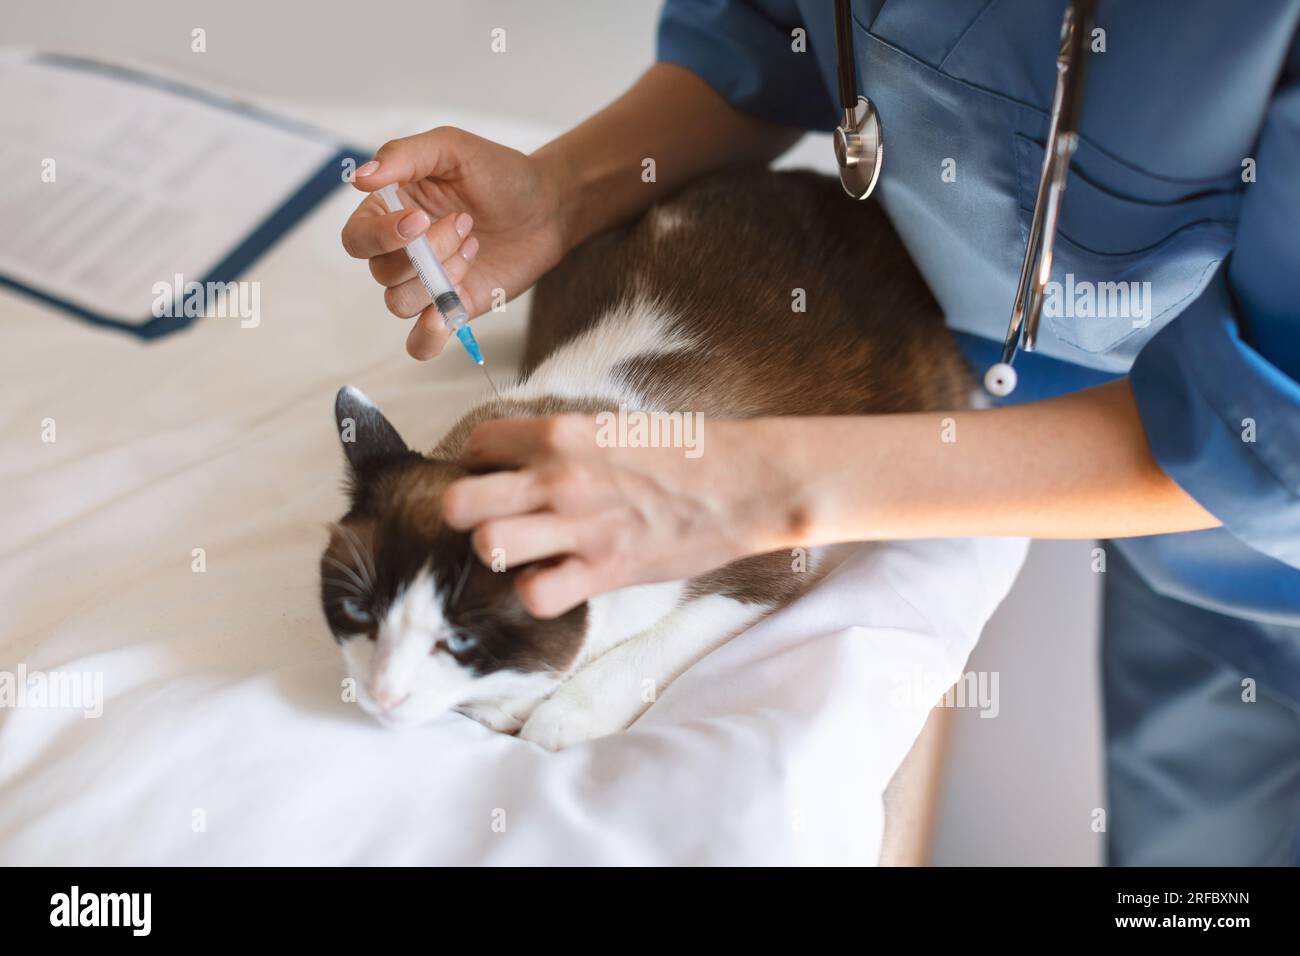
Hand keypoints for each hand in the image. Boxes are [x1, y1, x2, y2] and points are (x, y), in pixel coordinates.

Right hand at [342, 127, 568, 358]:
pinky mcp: (451, 309)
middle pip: (381, 273)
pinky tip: (448, 313)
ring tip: (473, 248)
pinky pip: (419, 343)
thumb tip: (358, 176)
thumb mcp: (451, 147)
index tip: (421, 219)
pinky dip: (426, 336)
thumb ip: (403, 155)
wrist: (547, 206)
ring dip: (440, 279)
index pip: (356, 239)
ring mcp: (425, 284)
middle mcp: (400, 252)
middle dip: (426, 253)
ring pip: (400, 303)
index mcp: (388, 212)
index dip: (381, 236)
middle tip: (465, 224)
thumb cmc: (498, 172)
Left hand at [442, 415, 801, 616]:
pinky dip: (537, 593)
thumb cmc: (689, 451)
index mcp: (563, 433)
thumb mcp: (617, 426)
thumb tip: (527, 458)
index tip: (498, 476)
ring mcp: (579, 528)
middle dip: (466, 513)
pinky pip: (535, 595)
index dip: (480, 463)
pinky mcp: (604, 571)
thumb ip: (567, 441)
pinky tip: (555, 581)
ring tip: (523, 551)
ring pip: (488, 547)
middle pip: (460, 502)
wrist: (745, 483)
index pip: (479, 445)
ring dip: (499, 553)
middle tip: (493, 517)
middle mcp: (560, 479)